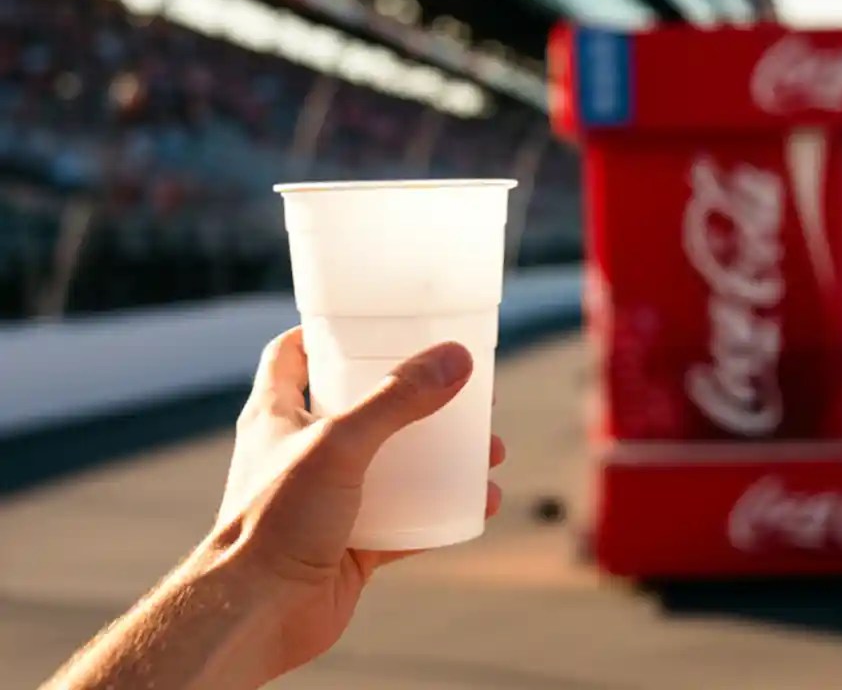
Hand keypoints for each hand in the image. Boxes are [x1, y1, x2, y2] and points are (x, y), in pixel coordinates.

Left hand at [211, 327, 505, 682]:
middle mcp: (300, 453)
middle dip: (416, 397)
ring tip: (489, 448)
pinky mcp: (351, 543)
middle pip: (363, 407)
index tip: (377, 322)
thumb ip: (398, 400)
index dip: (328, 333)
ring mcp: (327, 500)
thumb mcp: (339, 444)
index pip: (293, 354)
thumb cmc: (274, 522)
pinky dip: (443, 509)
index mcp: (277, 415)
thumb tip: (457, 358)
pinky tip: (480, 500)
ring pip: (394, 464)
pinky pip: (408, 519)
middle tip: (461, 388)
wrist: (256, 614)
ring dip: (441, 454)